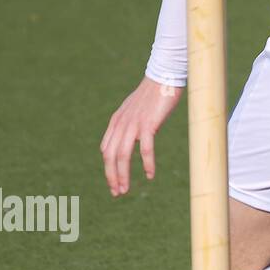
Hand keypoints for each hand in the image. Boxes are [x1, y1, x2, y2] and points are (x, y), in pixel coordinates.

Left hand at [100, 76, 182, 196]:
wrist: (163, 76)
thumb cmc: (154, 95)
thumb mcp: (137, 112)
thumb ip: (133, 125)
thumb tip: (137, 141)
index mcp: (117, 122)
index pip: (106, 150)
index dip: (108, 169)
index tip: (115, 184)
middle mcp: (121, 123)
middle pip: (110, 155)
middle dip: (112, 176)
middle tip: (117, 193)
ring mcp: (133, 123)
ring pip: (122, 154)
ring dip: (123, 175)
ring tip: (125, 190)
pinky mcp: (148, 123)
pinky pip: (145, 149)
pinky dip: (147, 164)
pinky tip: (150, 176)